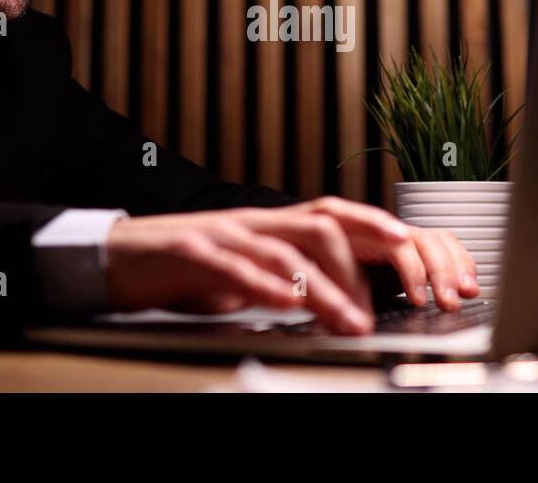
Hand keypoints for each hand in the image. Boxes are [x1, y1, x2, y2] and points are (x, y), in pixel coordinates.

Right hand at [103, 197, 478, 334]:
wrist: (120, 255)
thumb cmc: (188, 266)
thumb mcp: (249, 271)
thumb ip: (289, 278)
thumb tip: (337, 303)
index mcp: (274, 225)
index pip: (337, 215)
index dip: (380, 230)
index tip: (417, 258)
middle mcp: (256, 222)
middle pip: (323, 227)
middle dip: (362, 268)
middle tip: (384, 309)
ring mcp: (225, 233)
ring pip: (286, 250)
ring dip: (323, 289)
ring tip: (349, 321)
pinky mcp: (192, 251)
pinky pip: (234, 266)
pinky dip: (264, 285)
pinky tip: (285, 305)